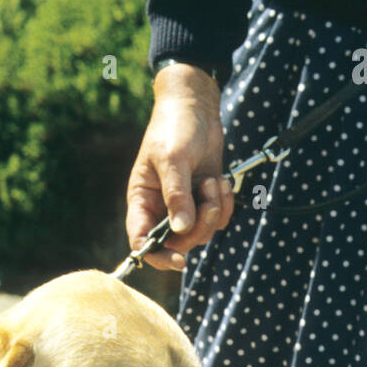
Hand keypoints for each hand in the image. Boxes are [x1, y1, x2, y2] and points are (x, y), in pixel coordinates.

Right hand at [126, 62, 234, 270]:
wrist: (196, 106)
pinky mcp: (204, 200)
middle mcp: (160, 209)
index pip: (142, 241)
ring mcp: (184, 207)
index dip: (157, 256)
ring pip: (201, 233)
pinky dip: (225, 204)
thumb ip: (177, 195)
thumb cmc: (175, 127)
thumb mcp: (173, 159)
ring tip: (213, 182)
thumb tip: (181, 228)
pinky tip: (221, 182)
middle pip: (178, 242)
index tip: (179, 260)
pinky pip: (217, 220)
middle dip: (198, 226)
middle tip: (208, 198)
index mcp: (142, 201)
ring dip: (214, 210)